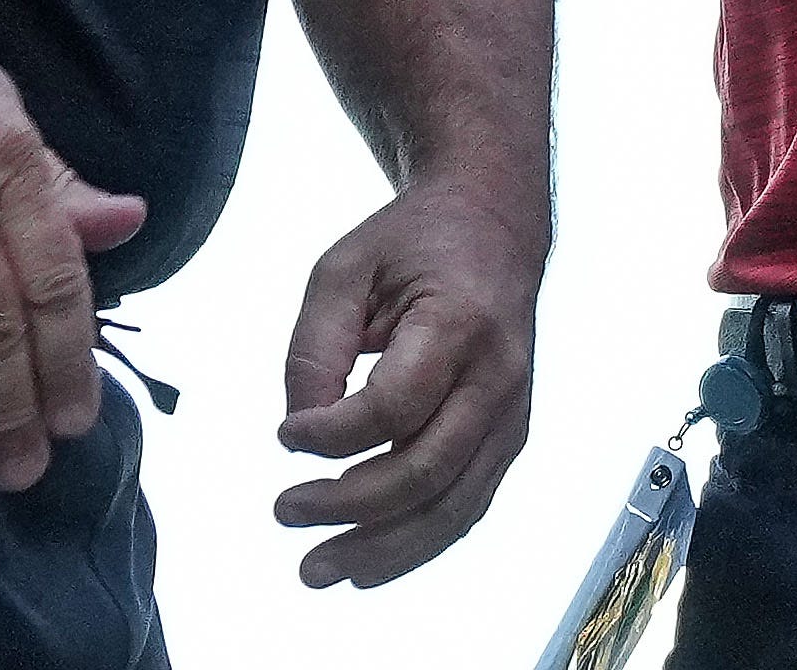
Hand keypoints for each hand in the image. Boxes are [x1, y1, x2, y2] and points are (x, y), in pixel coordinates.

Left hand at [269, 181, 543, 587]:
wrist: (495, 226)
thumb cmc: (411, 245)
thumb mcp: (345, 267)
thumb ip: (315, 347)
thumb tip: (302, 431)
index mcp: (459, 321)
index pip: (393, 407)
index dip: (331, 436)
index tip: (284, 435)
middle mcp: (497, 376)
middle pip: (424, 471)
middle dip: (347, 508)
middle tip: (283, 512)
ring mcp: (512, 413)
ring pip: (451, 508)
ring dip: (381, 550)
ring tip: (316, 569)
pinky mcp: (510, 436)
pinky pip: (466, 506)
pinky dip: (416, 544)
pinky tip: (366, 565)